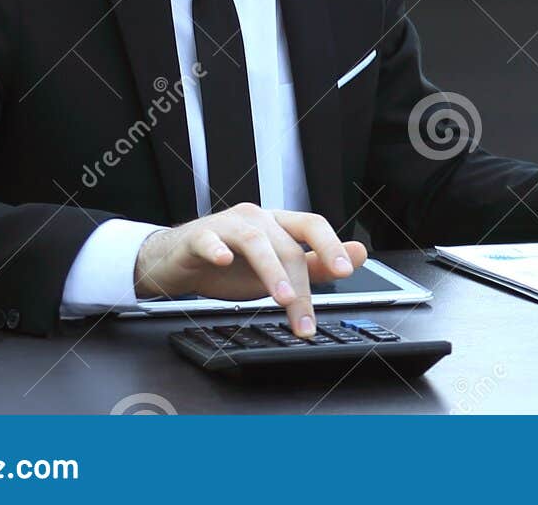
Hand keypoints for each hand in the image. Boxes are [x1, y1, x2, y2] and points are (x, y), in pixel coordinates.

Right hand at [133, 204, 368, 336]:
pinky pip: (209, 240)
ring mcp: (226, 225)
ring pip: (255, 242)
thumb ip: (317, 265)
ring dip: (272, 271)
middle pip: (286, 247)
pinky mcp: (198, 238)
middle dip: (300, 286)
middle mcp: (257, 218)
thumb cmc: (230, 264)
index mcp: (279, 224)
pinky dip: (217, 249)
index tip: (347, 270)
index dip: (330, 245)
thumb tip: (360, 254)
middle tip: (306, 319)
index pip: (312, 226)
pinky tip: (224, 261)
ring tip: (283, 299)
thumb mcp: (278, 270)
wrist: (177, 264)